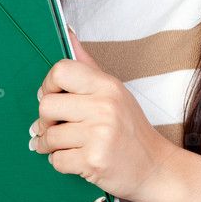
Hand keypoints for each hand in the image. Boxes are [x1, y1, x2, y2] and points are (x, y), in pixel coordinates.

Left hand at [29, 25, 171, 201]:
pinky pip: (56, 160)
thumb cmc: (131, 130)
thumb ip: (88, 66)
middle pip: (46, 105)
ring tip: (64, 145)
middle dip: (45, 120)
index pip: (60, 71)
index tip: (52, 97)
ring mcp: (99, 135)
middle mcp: (104, 107)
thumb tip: (68, 33)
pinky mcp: (94, 161)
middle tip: (55, 126)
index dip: (48, 85)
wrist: (155, 168)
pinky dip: (60, 162)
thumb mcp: (115, 92)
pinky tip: (75, 159)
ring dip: (49, 145)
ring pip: (49, 136)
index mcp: (107, 86)